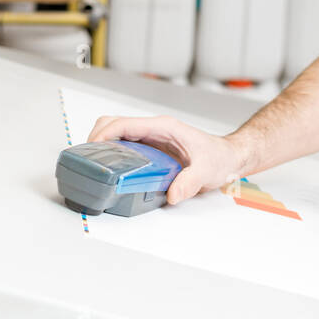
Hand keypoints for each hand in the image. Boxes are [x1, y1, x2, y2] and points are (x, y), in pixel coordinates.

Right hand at [88, 115, 248, 205]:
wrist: (229, 158)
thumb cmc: (219, 158)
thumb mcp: (207, 170)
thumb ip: (190, 182)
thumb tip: (173, 194)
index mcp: (164, 127)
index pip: (125, 124)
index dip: (105, 134)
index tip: (93, 148)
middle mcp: (154, 129)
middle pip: (114, 124)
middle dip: (96, 138)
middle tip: (89, 161)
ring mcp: (151, 138)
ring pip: (116, 133)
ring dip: (102, 145)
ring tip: (95, 166)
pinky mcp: (150, 148)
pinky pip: (124, 145)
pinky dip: (111, 153)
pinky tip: (110, 170)